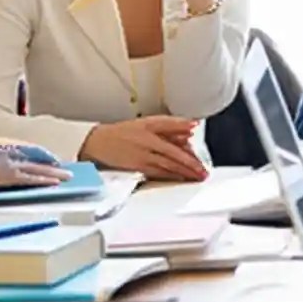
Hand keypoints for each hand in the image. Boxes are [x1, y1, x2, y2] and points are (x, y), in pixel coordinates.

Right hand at [0, 149, 73, 192]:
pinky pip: (30, 180)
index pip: (23, 153)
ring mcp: (6, 166)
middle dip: (51, 166)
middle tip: (66, 170)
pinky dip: (43, 181)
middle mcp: (4, 156)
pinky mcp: (5, 177)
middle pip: (34, 161)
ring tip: (68, 177)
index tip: (49, 160)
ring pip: (36, 170)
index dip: (38, 157)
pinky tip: (54, 184)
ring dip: (54, 174)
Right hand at [80, 115, 208, 181]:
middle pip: (172, 151)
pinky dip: (171, 175)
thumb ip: (168, 127)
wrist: (98, 142)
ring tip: (198, 176)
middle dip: (190, 161)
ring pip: (168, 164)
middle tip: (203, 168)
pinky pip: (159, 172)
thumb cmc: (123, 133)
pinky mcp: (138, 166)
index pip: (169, 125)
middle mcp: (147, 140)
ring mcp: (142, 154)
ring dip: (185, 171)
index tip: (196, 128)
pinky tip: (181, 178)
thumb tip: (190, 129)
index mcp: (148, 126)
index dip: (183, 126)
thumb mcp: (146, 124)